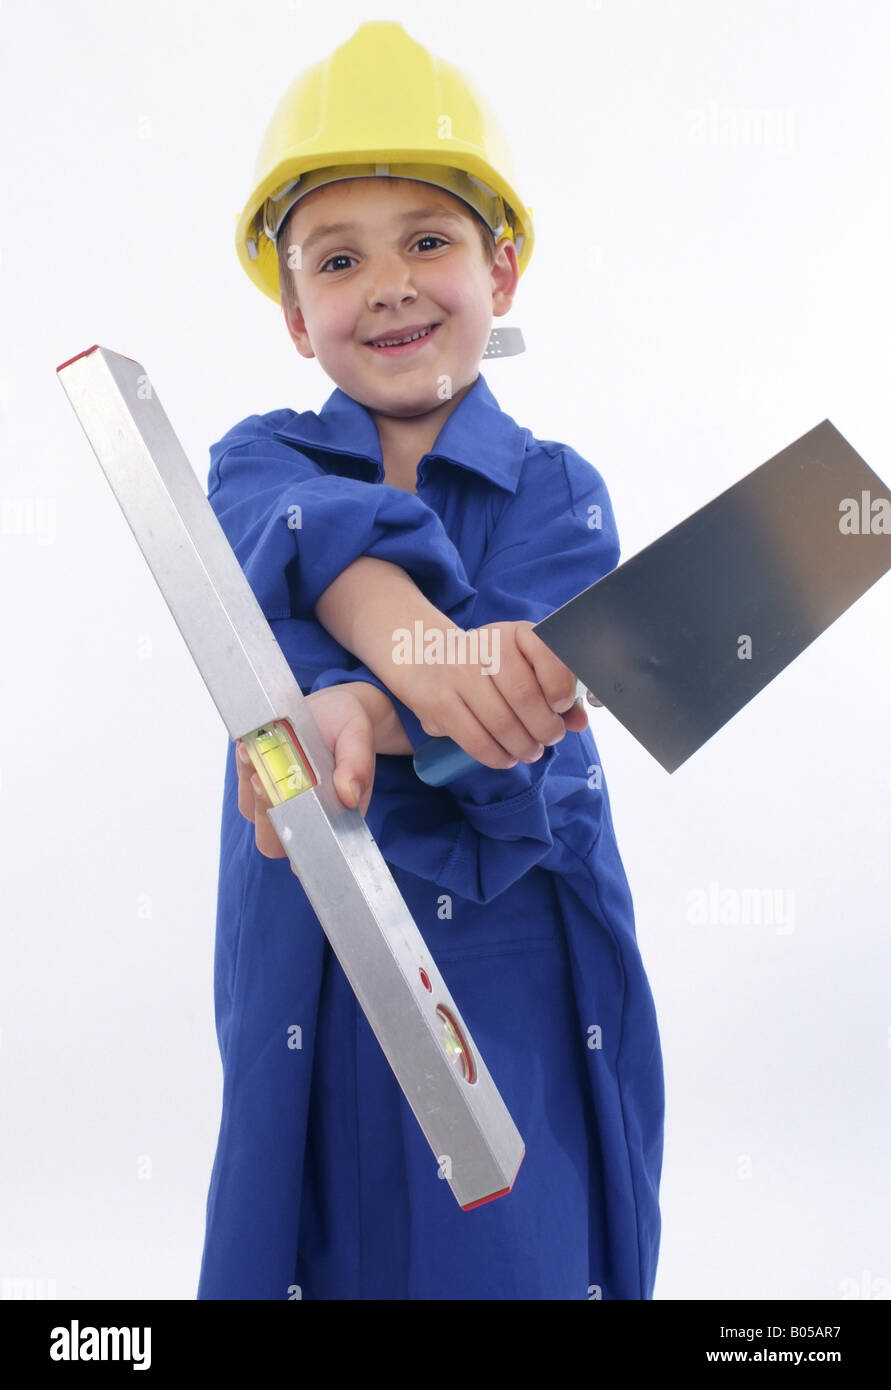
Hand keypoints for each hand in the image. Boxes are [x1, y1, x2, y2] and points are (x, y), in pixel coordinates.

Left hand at [235, 685, 377, 867]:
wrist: (331, 712)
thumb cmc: (348, 730)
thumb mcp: (358, 737)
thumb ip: (357, 765)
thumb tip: (349, 794)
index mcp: (332, 817)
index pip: (311, 849)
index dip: (298, 849)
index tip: (288, 823)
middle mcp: (301, 816)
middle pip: (272, 840)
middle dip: (265, 813)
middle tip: (263, 782)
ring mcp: (275, 801)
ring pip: (252, 810)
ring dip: (250, 785)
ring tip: (253, 753)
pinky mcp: (256, 780)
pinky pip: (243, 782)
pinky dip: (243, 765)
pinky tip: (248, 746)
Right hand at [388, 619, 588, 769]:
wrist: (428, 662)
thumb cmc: (489, 669)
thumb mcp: (523, 666)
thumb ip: (555, 690)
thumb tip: (579, 721)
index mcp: (514, 632)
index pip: (547, 652)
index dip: (561, 685)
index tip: (561, 706)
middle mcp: (484, 646)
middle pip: (525, 696)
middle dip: (545, 728)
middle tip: (549, 738)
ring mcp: (458, 673)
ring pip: (502, 723)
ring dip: (524, 747)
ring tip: (530, 751)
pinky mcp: (440, 703)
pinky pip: (477, 741)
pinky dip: (499, 757)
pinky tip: (507, 757)